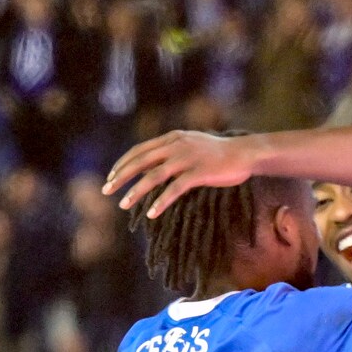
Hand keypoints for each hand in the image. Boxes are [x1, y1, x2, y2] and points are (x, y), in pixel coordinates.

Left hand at [104, 130, 260, 216]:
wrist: (245, 152)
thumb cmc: (217, 153)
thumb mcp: (190, 145)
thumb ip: (170, 151)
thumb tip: (149, 167)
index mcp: (172, 138)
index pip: (140, 150)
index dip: (123, 164)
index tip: (110, 178)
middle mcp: (176, 145)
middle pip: (141, 161)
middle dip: (121, 177)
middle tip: (106, 191)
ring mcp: (188, 158)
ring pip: (155, 175)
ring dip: (137, 191)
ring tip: (124, 205)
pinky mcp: (200, 173)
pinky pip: (175, 189)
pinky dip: (162, 202)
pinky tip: (152, 214)